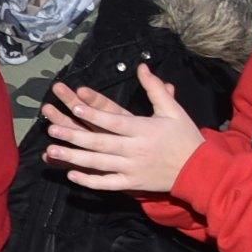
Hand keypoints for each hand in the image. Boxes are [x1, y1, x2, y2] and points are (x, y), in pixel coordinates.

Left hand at [42, 65, 202, 194]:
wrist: (200, 170)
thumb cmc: (185, 137)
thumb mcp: (173, 111)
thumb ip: (154, 89)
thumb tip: (141, 67)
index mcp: (144, 130)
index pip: (115, 121)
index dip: (94, 115)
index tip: (75, 107)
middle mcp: (135, 150)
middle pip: (100, 143)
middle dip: (74, 136)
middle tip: (51, 128)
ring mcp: (132, 169)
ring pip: (99, 164)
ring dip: (74, 158)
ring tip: (51, 151)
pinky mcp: (132, 183)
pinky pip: (107, 184)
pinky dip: (89, 181)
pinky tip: (71, 174)